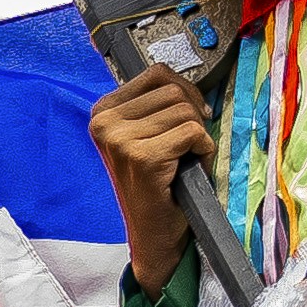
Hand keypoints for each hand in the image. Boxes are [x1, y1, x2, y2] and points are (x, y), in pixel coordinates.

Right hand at [87, 67, 222, 298]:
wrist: (154, 234)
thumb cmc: (157, 184)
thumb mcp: (146, 134)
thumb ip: (156, 104)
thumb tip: (186, 80)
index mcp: (102, 112)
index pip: (156, 73)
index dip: (184, 91)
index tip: (189, 115)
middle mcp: (104, 123)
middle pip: (173, 90)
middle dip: (193, 115)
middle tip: (189, 145)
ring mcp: (120, 141)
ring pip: (185, 110)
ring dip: (198, 135)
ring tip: (185, 160)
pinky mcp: (142, 158)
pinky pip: (193, 133)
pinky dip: (203, 150)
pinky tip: (190, 169)